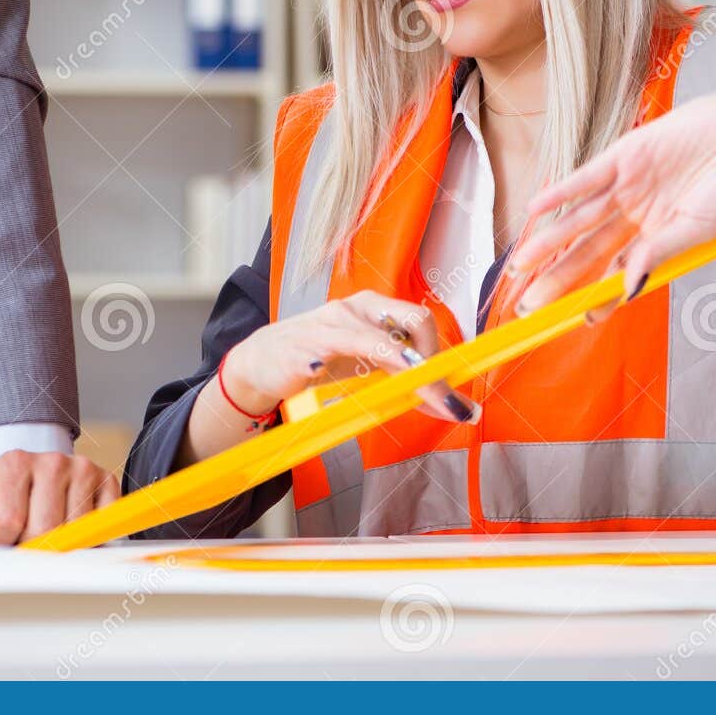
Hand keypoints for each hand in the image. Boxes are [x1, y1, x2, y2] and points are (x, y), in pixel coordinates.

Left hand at [0, 450, 119, 543]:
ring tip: (46, 532)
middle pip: (46, 529)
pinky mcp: (107, 482)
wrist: (28, 481)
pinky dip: (90, 538)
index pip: (9, 522)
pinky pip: (104, 525)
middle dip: (31, 546)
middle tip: (23, 538)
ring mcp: (82, 469)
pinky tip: (72, 528)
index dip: (2, 543)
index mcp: (13, 463)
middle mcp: (51, 460)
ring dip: (61, 545)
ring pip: (76, 531)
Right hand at [223, 289, 476, 422]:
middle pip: (417, 320)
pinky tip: (376, 389)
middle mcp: (357, 308)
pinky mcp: (310, 344)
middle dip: (434, 363)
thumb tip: (452, 406)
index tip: (457, 400)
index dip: (444, 359)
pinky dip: (371, 372)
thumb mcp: (364, 370)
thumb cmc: (315, 363)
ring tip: (426, 397)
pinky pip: (348, 357)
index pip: (422, 323)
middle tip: (437, 399)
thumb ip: (402, 380)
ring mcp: (333, 323)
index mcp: (374, 309)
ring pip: (386, 342)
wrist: (258, 364)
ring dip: (413, 373)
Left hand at [507, 73, 715, 322]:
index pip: (618, 275)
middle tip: (529, 305)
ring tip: (519, 267)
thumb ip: (662, 253)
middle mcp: (636, 216)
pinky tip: (535, 211)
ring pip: (578, 220)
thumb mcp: (701, 227)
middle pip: (588, 252)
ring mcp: (627, 186)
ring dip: (548, 243)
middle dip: (558, 280)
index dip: (596, 297)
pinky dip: (560, 193)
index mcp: (658, 239)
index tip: (577, 319)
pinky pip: (584, 179)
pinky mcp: (622, 155)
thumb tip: (631, 288)